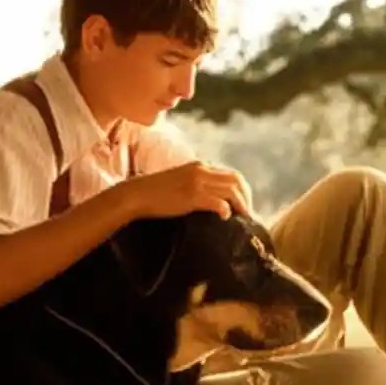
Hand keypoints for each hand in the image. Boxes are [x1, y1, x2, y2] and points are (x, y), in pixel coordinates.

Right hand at [119, 161, 252, 219]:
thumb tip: (212, 198)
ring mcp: (197, 182)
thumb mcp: (181, 180)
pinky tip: (225, 218)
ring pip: (232, 190)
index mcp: (200, 166)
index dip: (243, 190)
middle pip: (237, 180)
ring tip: (242, 218)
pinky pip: (218, 201)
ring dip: (241, 205)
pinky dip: (226, 209)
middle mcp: (202, 170)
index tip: (244, 206)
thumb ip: (197, 183)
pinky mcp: (192, 196)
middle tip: (248, 214)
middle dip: (247, 197)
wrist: (137, 193)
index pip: (232, 174)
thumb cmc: (157, 192)